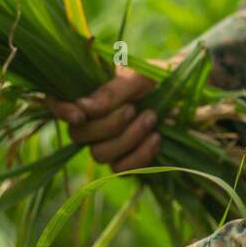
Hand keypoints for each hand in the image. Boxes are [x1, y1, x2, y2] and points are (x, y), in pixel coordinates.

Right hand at [46, 61, 171, 173]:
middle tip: (133, 108)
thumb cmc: (159, 79)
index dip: (61, 110)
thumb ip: (111, 91)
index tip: (79, 114)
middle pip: (79, 135)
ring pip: (99, 154)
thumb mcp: (138, 77)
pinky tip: (156, 138)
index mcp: (88, 95)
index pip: (57, 104)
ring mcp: (107, 144)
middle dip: (108, 124)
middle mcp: (92, 122)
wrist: (187, 96)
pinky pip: (121, 169)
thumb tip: (82, 109)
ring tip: (151, 118)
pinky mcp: (125, 162)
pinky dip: (140, 155)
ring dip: (128, 138)